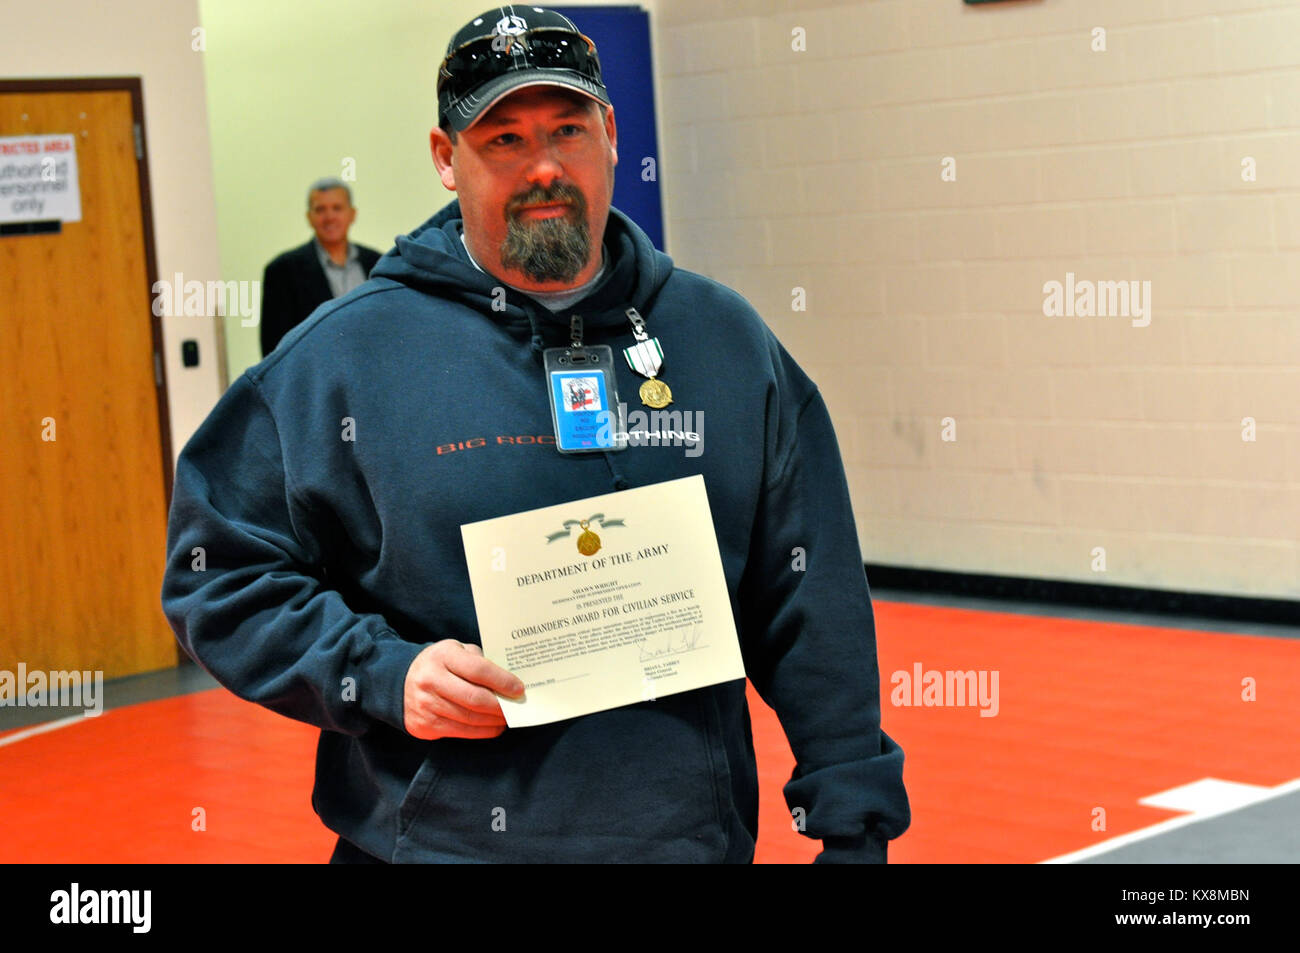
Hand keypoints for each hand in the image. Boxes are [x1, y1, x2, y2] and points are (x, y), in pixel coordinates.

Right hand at [403, 640, 524, 740]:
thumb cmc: (439, 664)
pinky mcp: (425, 725)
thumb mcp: (457, 651)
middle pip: (475, 699)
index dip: (503, 681)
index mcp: (443, 656)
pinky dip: (482, 731)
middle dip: (501, 706)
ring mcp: (426, 705)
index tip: (519, 689)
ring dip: (494, 721)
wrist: (400, 681)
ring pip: (470, 719)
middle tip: (516, 707)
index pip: (479, 670)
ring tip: (507, 718)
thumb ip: (479, 661)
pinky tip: (493, 726)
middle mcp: (431, 680)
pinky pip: (461, 732)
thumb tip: (509, 681)